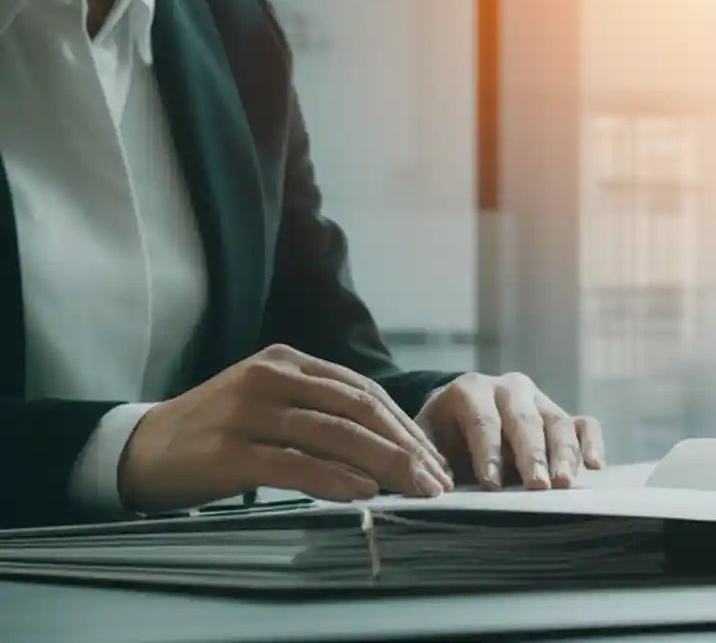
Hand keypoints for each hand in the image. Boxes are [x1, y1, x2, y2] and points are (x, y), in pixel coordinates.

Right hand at [119, 345, 452, 512]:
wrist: (143, 447)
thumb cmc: (220, 430)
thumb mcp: (271, 402)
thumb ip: (321, 411)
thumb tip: (391, 446)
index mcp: (287, 361)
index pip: (363, 391)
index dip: (405, 425)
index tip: (434, 458)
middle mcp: (270, 377)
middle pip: (357, 409)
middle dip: (405, 446)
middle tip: (436, 479)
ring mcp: (248, 412)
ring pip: (333, 435)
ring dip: (383, 465)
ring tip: (414, 489)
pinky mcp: (229, 450)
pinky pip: (294, 464)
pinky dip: (334, 478)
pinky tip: (363, 492)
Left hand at [417, 372, 605, 490]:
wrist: (459, 414)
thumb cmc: (442, 433)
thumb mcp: (425, 439)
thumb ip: (426, 459)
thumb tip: (437, 488)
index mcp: (471, 390)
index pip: (483, 421)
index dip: (488, 452)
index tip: (490, 485)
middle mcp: (509, 388)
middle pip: (524, 420)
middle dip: (531, 454)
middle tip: (537, 485)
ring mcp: (540, 400)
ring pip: (557, 422)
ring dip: (563, 454)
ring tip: (564, 483)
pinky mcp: (561, 415)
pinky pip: (584, 424)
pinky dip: (591, 443)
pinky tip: (596, 466)